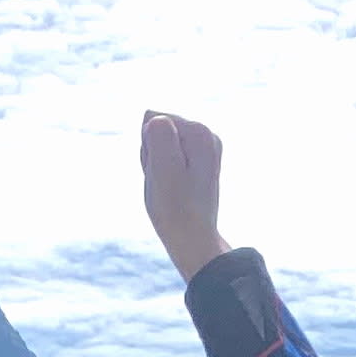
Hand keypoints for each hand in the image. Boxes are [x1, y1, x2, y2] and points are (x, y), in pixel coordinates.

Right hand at [139, 110, 227, 278]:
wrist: (192, 239)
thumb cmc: (175, 209)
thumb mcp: (162, 169)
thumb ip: (158, 133)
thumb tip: (156, 117)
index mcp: (200, 132)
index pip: (153, 120)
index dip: (149, 148)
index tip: (162, 173)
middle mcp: (206, 134)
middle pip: (157, 128)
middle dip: (153, 154)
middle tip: (165, 183)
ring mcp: (203, 146)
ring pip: (159, 143)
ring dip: (156, 164)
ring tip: (169, 187)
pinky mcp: (197, 159)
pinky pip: (164, 154)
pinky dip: (162, 170)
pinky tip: (172, 187)